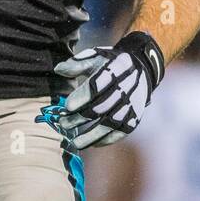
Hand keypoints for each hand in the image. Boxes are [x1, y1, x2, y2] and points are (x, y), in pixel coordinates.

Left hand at [47, 30, 164, 149]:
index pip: (97, 86)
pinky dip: (106, 140)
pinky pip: (121, 132)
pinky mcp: (135, 117)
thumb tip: (58, 70)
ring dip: (91, 135)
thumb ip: (77, 63)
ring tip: (75, 142)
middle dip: (80, 118)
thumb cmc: (111, 64)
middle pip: (100, 108)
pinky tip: (92, 144)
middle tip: (63, 123)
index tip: (67, 106)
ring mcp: (132, 105)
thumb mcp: (96, 57)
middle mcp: (126, 88)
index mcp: (116, 69)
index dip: (82, 97)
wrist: (140, 70)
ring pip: (110, 124)